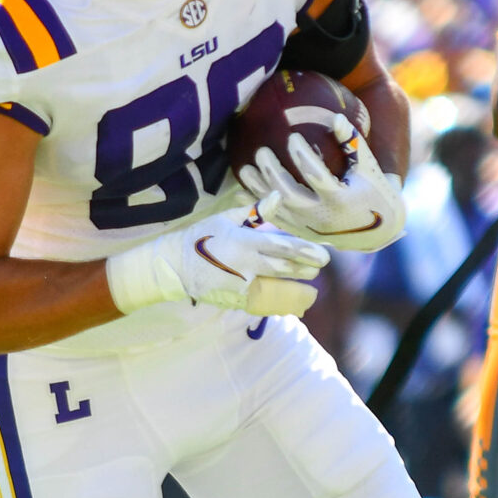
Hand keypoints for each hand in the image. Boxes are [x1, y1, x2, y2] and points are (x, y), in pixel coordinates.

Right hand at [105, 211, 329, 316]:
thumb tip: (278, 196)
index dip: (303, 251)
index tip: (323, 255)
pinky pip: (263, 300)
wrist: (174, 265)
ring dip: (295, 285)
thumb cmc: (201, 236)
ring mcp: (240, 285)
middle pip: (283, 268)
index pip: (280, 246)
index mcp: (243, 242)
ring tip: (310, 282)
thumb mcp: (226, 219)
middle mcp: (245, 265)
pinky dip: (279, 300)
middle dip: (305, 267)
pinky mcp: (235, 299)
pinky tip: (293, 300)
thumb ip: (255, 212)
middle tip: (321, 264)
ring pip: (276, 287)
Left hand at [239, 120, 407, 251]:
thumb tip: (335, 117)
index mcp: (340, 199)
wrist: (377, 231)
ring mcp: (309, 227)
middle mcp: (322, 216)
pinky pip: (275, 219)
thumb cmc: (373, 190)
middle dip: (273, 172)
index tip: (293, 137)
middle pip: (290, 193)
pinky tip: (242, 190)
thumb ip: (352, 143)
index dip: (302, 156)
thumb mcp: (368, 167)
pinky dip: (258, 204)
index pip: (316, 175)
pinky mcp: (301, 232)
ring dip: (259, 188)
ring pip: (278, 208)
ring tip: (246, 168)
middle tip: (262, 151)